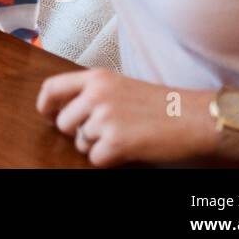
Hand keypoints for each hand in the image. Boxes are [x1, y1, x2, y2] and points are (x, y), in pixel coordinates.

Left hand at [36, 69, 217, 166]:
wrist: (194, 118)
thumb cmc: (162, 104)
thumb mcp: (121, 85)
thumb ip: (93, 92)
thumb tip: (66, 109)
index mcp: (97, 78)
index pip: (52, 87)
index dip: (45, 105)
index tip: (47, 115)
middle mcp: (96, 95)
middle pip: (63, 123)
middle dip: (79, 133)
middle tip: (105, 132)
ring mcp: (105, 118)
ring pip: (80, 143)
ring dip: (97, 146)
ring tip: (124, 137)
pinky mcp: (115, 142)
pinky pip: (96, 159)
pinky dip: (110, 160)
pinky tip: (129, 148)